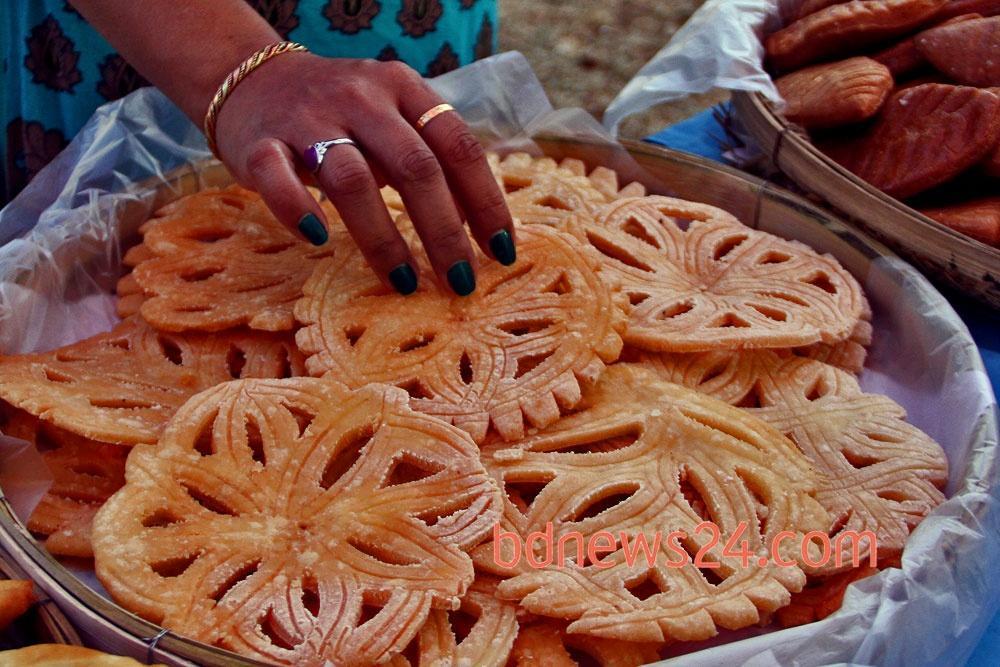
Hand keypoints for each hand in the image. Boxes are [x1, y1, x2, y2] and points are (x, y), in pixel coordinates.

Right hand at [213, 53, 515, 295]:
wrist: (252, 80)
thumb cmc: (342, 117)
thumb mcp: (394, 120)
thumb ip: (431, 160)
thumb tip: (476, 228)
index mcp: (403, 89)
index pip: (458, 145)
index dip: (485, 201)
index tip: (501, 252)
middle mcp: (361, 98)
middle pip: (415, 167)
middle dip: (444, 232)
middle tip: (460, 282)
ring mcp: (308, 118)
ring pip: (352, 178)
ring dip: (382, 237)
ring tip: (404, 281)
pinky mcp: (259, 143)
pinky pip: (277, 177)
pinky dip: (297, 207)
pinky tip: (317, 236)